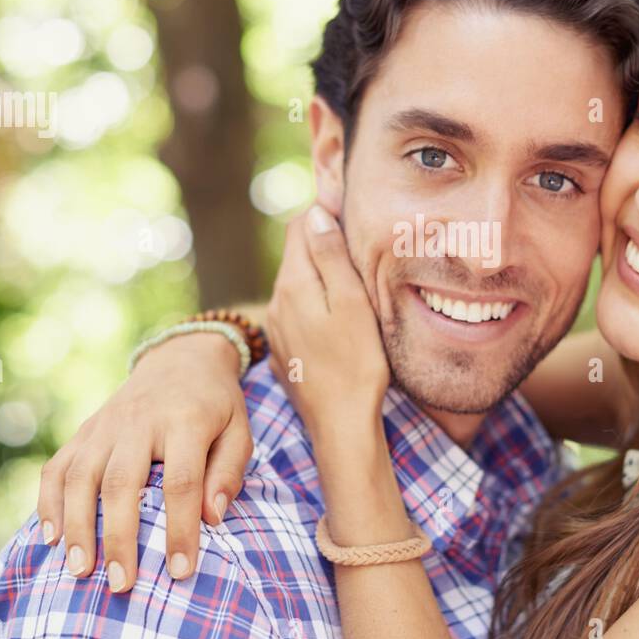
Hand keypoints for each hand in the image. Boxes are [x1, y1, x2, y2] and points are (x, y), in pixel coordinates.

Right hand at [36, 330, 251, 592]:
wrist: (181, 360)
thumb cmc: (216, 407)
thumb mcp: (239, 431)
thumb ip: (228, 473)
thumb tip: (212, 518)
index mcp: (185, 421)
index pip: (181, 481)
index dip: (180, 529)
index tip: (180, 571)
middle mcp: (139, 422)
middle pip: (122, 483)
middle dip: (119, 537)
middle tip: (121, 584)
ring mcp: (105, 425)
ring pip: (81, 477)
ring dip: (77, 527)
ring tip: (80, 571)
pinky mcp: (84, 430)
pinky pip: (58, 467)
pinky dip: (49, 503)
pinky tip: (50, 538)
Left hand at [265, 204, 388, 440]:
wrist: (341, 425)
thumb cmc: (356, 364)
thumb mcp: (351, 302)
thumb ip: (330, 255)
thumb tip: (315, 213)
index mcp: (293, 284)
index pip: (300, 226)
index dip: (325, 213)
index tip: (353, 216)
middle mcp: (277, 302)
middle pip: (298, 254)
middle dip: (324, 244)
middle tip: (361, 248)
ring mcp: (279, 328)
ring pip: (299, 284)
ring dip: (322, 276)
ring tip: (355, 283)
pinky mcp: (287, 350)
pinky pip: (300, 312)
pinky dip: (318, 305)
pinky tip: (341, 320)